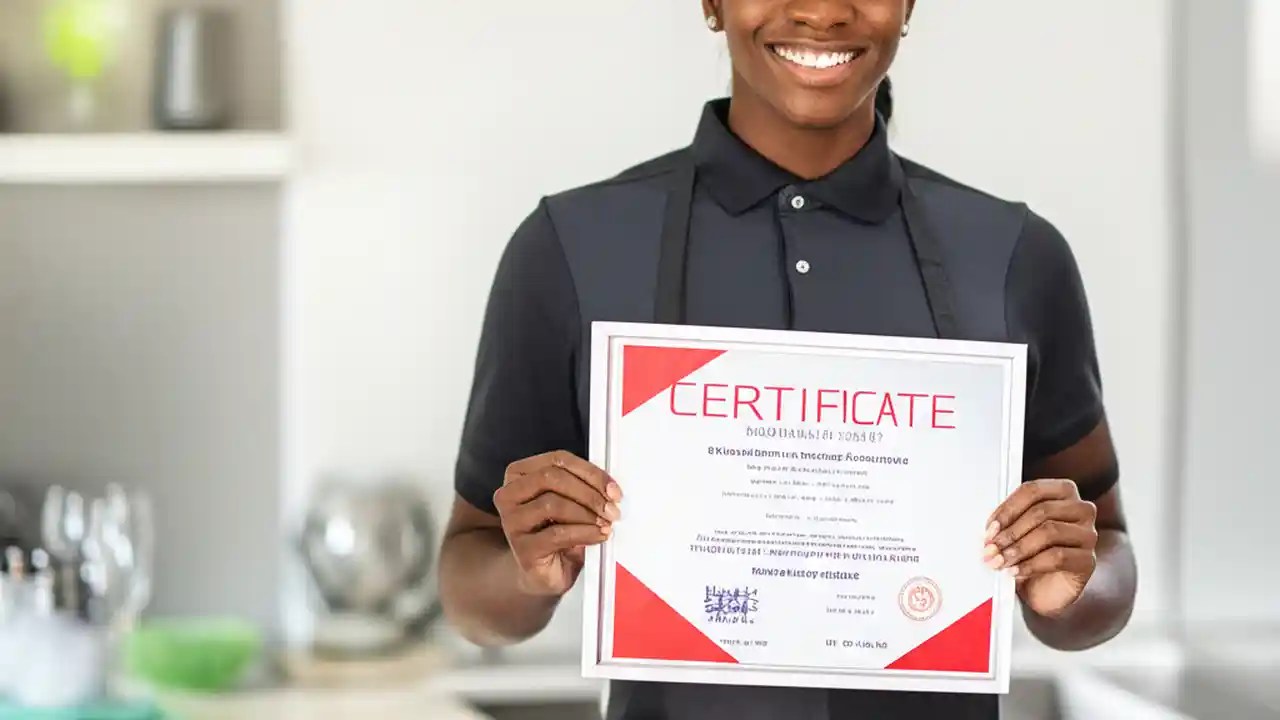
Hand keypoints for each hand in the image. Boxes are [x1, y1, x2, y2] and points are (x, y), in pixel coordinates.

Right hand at [493, 450, 621, 596]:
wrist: (543, 574)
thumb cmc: (557, 535)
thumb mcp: (570, 503)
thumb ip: (583, 487)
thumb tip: (609, 486)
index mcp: (520, 475)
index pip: (557, 460)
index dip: (589, 471)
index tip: (612, 488)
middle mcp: (509, 495)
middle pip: (551, 478)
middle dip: (588, 493)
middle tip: (611, 508)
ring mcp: (512, 522)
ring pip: (552, 504)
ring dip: (587, 514)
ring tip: (605, 523)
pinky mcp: (522, 548)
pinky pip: (557, 534)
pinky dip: (584, 533)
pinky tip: (598, 536)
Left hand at [983, 479, 1097, 617]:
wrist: (1046, 590)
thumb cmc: (1032, 554)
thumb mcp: (1017, 532)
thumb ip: (1008, 522)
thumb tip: (991, 529)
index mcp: (1063, 493)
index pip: (1033, 490)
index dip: (1008, 508)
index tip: (991, 527)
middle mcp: (1081, 510)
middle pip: (1042, 511)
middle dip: (1010, 531)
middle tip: (991, 547)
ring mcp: (1088, 535)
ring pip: (1050, 532)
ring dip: (1019, 548)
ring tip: (1000, 560)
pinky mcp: (1088, 561)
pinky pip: (1058, 557)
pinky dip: (1031, 564)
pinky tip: (1016, 571)